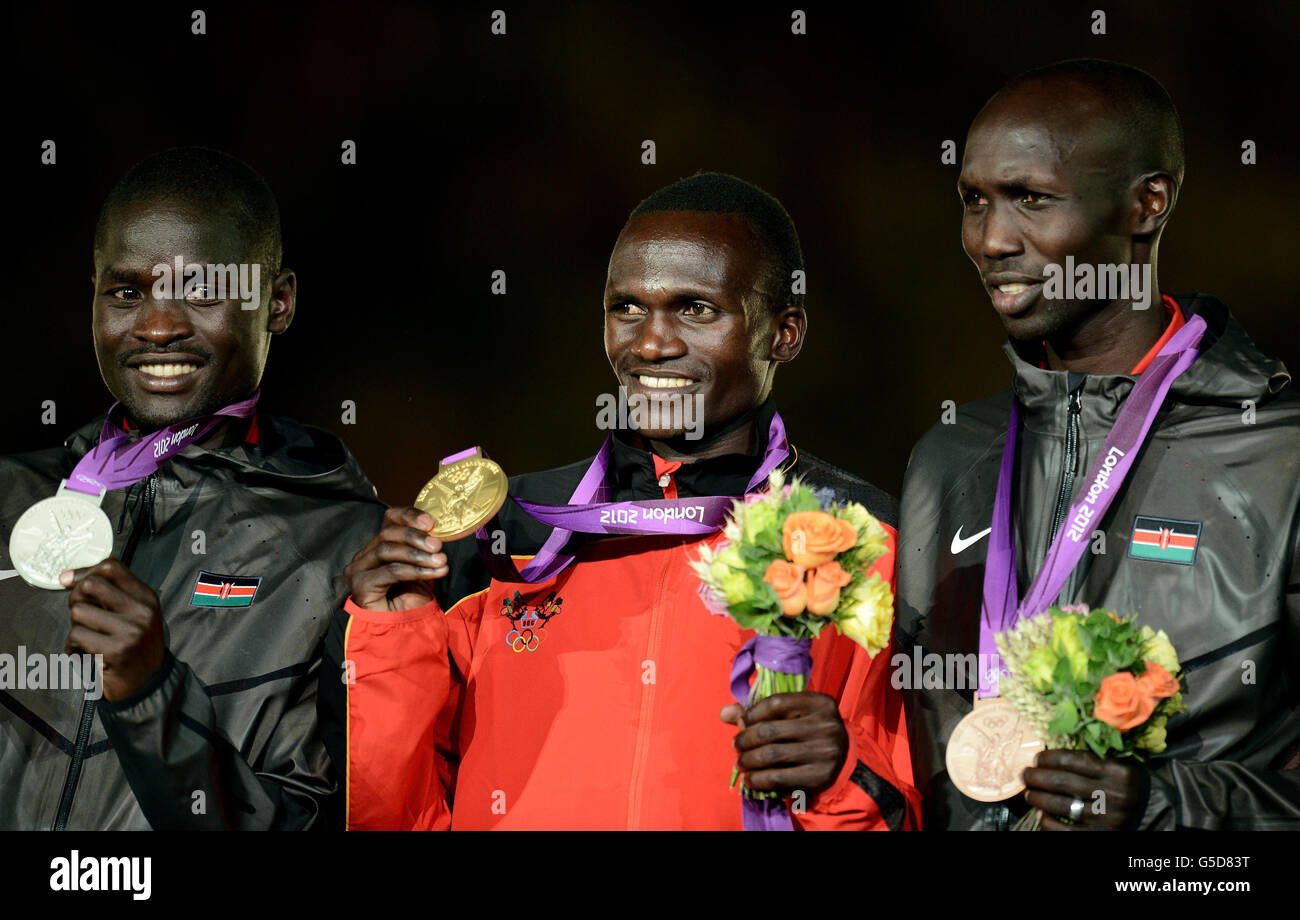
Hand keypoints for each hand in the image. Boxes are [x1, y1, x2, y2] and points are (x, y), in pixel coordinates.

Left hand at [60, 558, 165, 702]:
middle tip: (81, 615)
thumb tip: (65, 577)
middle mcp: (142, 611)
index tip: (72, 583)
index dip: (85, 572)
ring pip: (78, 612)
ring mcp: (130, 631)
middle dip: (76, 598)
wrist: (148, 683)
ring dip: (76, 627)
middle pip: (91, 585)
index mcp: (147, 597)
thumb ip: (108, 593)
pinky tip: (85, 654)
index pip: (110, 567)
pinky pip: (76, 637)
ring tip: (88, 638)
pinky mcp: (115, 651)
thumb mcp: (134, 613)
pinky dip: (73, 647)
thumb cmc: (134, 645)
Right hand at [344, 506, 449, 610]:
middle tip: (438, 546)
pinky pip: (389, 571)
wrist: (401, 629)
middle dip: (417, 537)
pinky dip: (415, 571)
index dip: (409, 516)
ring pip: (387, 550)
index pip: (390, 519)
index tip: (431, 522)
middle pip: (388, 533)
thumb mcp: (422, 566)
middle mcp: (365, 554)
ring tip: (440, 561)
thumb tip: (438, 533)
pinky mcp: (360, 585)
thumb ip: (426, 548)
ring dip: (418, 555)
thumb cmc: (410, 597)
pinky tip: (434, 573)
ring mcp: (358, 569)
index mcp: (380, 544)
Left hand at [720, 692, 847, 795]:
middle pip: (771, 731)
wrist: (843, 760)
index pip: (776, 703)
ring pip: (772, 755)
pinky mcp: (820, 776)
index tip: (743, 722)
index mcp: (820, 703)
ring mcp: (825, 752)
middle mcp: (826, 725)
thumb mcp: (792, 716)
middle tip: (736, 746)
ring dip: (748, 760)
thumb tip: (724, 713)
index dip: (753, 713)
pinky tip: (750, 779)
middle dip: (746, 739)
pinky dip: (758, 779)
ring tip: (740, 762)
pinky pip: (779, 778)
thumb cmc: (809, 732)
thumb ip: (759, 712)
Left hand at [1022, 749, 1142, 829]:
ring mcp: (1107, 818)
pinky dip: (1048, 822)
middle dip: (1036, 777)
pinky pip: (1066, 830)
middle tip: (1025, 775)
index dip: (1049, 758)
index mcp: (1117, 772)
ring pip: (1061, 805)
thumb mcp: (1118, 765)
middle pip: (1062, 782)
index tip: (1036, 758)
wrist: (1153, 813)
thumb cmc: (1126, 784)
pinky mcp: (1101, 836)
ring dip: (1038, 798)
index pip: (1074, 760)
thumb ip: (1092, 760)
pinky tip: (1042, 815)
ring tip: (1029, 794)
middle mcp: (1113, 794)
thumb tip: (1050, 756)